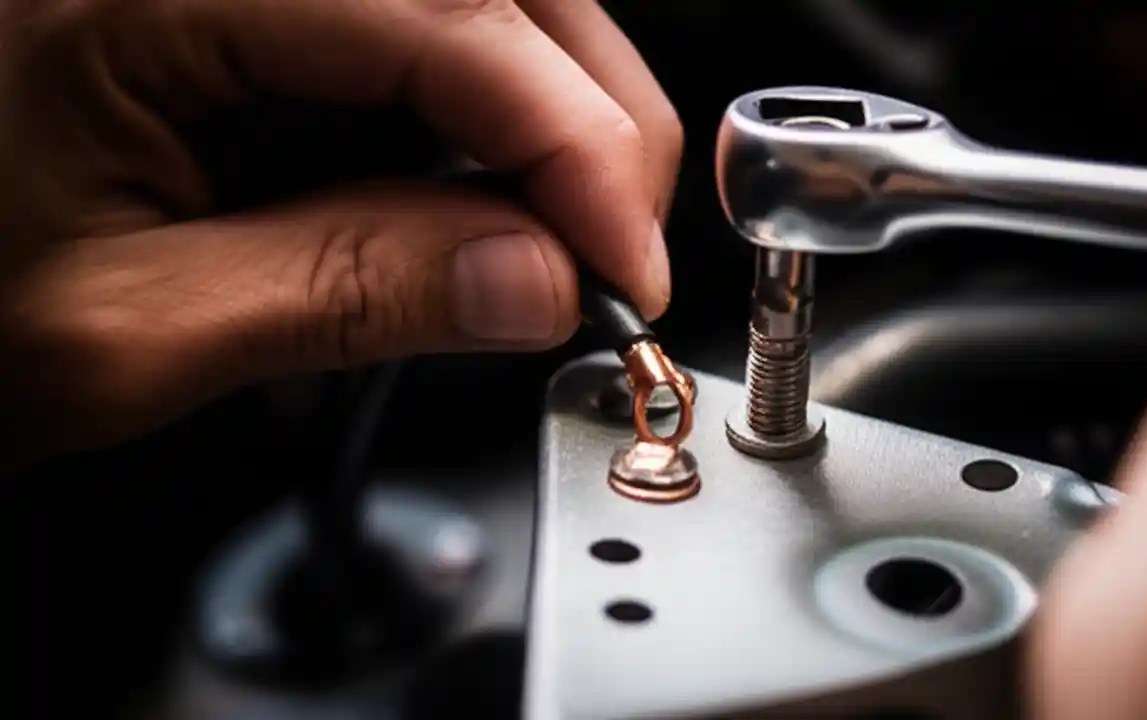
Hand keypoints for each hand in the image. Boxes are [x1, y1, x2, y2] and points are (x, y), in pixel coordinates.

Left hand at [0, 0, 681, 463]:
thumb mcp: (128, 332)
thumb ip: (348, 293)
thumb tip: (539, 278)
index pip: (443, 17)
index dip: (570, 147)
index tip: (623, 269)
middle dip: (585, 119)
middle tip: (608, 254)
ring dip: (549, 112)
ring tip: (551, 237)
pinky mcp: (263, 12)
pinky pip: (425, 27)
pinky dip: (485, 112)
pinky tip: (482, 195)